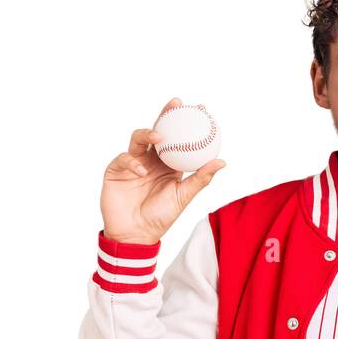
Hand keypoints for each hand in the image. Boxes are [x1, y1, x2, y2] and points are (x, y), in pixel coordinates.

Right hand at [99, 97, 225, 244]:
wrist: (135, 234)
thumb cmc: (160, 217)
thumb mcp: (183, 197)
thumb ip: (201, 179)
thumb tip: (222, 162)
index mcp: (168, 165)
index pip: (179, 139)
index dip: (187, 122)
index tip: (201, 109)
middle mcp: (151, 160)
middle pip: (158, 131)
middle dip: (166, 115)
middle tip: (176, 103)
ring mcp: (132, 163)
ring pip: (138, 139)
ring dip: (147, 134)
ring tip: (158, 137)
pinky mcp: (115, 169)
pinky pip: (124, 159)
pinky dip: (132, 164)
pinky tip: (142, 172)